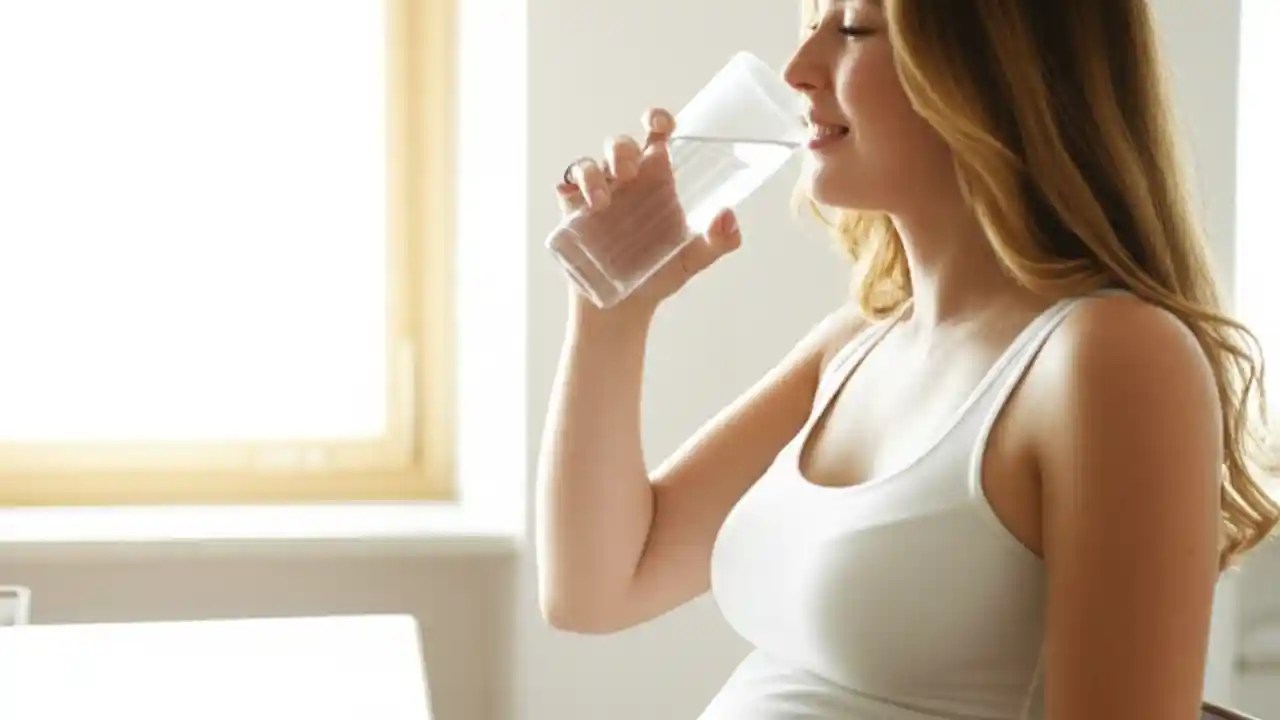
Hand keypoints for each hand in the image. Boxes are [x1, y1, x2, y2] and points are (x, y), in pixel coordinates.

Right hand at [554, 107, 742, 316]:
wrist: (623, 309)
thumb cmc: (659, 276)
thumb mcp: (693, 260)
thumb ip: (719, 242)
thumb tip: (728, 216)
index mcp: (657, 181)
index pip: (657, 137)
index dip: (658, 119)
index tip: (660, 122)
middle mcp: (627, 182)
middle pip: (620, 145)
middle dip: (621, 150)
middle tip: (629, 174)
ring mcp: (598, 194)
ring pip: (590, 164)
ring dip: (593, 174)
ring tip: (602, 202)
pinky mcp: (574, 212)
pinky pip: (566, 187)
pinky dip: (569, 188)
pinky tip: (574, 201)